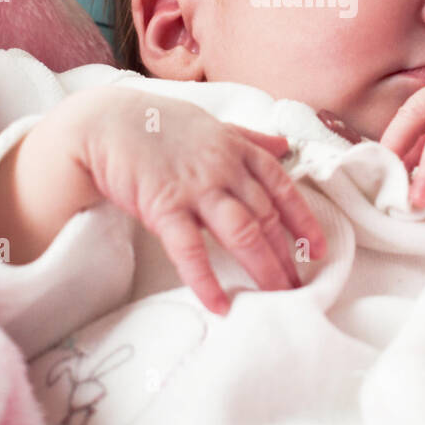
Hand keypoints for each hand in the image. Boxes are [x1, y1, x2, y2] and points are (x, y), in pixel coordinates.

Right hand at [67, 89, 327, 314]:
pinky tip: (219, 303)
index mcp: (237, 149)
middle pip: (266, 217)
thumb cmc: (159, 124)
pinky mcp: (164, 206)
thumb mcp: (212, 124)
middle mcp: (224, 168)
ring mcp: (196, 187)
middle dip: (287, 255)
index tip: (319, 249)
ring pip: (241, 232)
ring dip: (262, 267)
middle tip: (301, 288)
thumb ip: (250, 137)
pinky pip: (190, 249)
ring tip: (276, 298)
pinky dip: (205, 279)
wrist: (105, 121)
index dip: (304, 220)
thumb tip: (284, 145)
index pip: (282, 186)